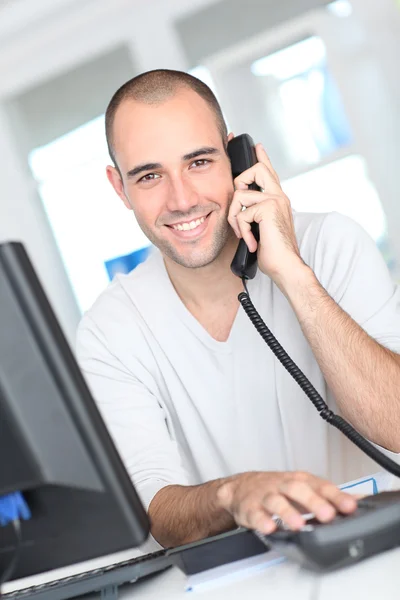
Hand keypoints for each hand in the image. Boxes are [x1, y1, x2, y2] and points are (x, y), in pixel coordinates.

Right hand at [216, 471, 356, 533]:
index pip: (320, 485)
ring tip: (298, 525)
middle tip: (327, 515)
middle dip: (314, 502)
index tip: (350, 507)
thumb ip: (331, 495)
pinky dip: (262, 520)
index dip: (336, 496)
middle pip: (298, 490)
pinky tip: (269, 527)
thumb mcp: (306, 488)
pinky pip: (255, 514)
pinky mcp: (250, 508)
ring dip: (287, 512)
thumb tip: (360, 499)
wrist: (242, 487)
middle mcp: (284, 485)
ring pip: (276, 501)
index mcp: (300, 480)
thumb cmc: (279, 489)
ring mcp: (266, 496)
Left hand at [228, 144, 304, 288]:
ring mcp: (275, 200)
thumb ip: (254, 213)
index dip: (261, 157)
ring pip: (241, 195)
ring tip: (244, 234)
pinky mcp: (268, 208)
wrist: (286, 266)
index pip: (268, 171)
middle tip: (239, 206)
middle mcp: (279, 196)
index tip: (256, 146)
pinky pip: (242, 212)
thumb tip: (239, 207)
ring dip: (235, 218)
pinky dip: (242, 230)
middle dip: (239, 183)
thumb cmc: (273, 252)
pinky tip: (251, 242)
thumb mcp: (261, 228)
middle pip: (256, 169)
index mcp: (278, 199)